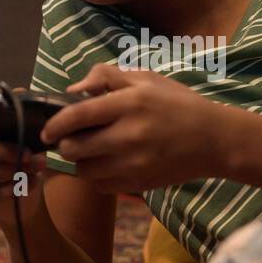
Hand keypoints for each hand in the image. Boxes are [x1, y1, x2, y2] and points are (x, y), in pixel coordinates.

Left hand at [39, 64, 227, 193]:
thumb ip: (106, 76)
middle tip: (72, 139)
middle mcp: (129, 136)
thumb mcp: (146, 78)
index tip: (47, 130)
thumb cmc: (178, 104)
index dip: (54, 124)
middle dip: (66, 144)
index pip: (76, 116)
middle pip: (74, 149)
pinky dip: (97, 177)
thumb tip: (72, 90)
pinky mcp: (139, 184)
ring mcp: (134, 164)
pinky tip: (108, 164)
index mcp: (129, 104)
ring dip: (81, 162)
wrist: (214, 140)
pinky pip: (101, 186)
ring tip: (92, 152)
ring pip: (84, 171)